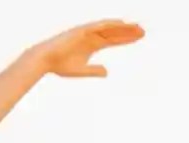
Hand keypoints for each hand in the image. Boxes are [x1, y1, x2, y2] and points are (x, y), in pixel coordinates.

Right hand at [27, 19, 144, 77]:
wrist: (45, 60)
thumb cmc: (60, 66)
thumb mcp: (81, 70)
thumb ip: (94, 70)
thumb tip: (107, 72)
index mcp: (92, 46)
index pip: (113, 41)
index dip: (126, 39)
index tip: (139, 38)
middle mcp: (92, 37)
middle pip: (114, 33)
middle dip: (128, 32)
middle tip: (143, 32)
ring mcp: (87, 33)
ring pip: (109, 28)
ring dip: (122, 27)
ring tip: (136, 27)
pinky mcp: (81, 30)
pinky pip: (98, 26)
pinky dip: (109, 24)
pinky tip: (121, 24)